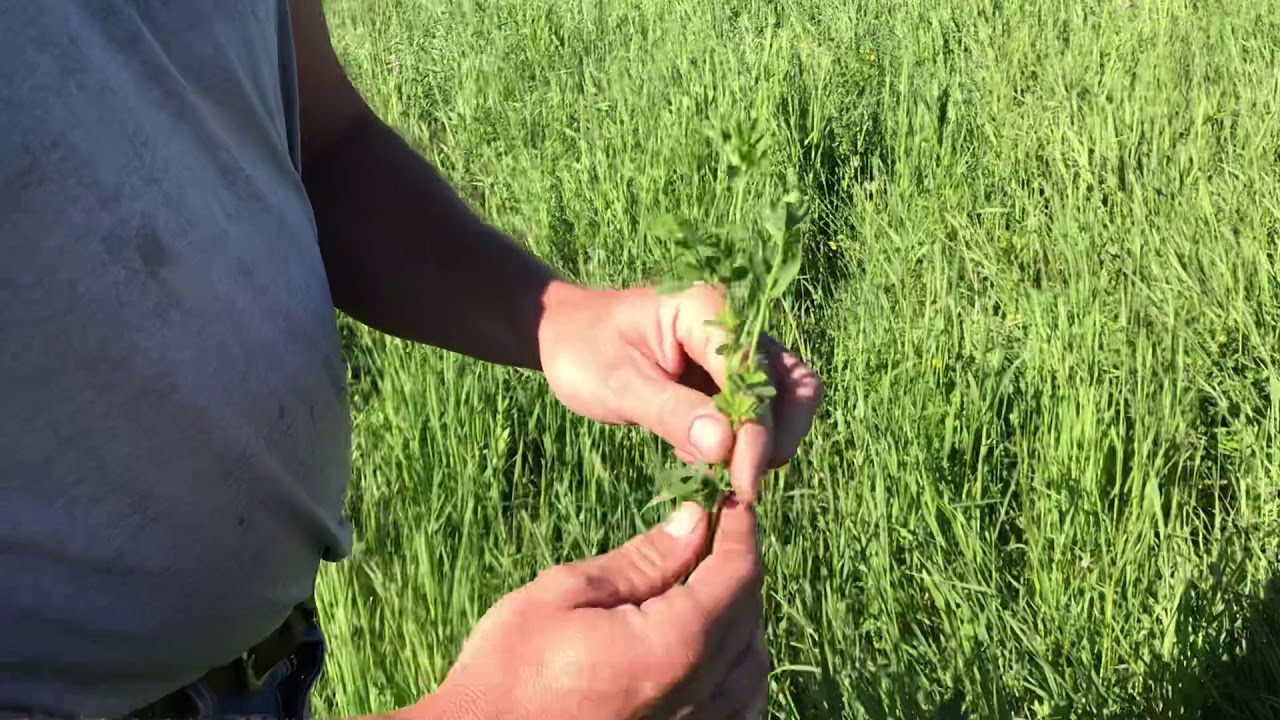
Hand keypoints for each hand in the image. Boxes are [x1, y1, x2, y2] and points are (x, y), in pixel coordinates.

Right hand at [406, 501, 769, 719]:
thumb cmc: (511, 668)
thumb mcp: (567, 594)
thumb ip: (642, 561)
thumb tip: (694, 522)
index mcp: (676, 644)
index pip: (738, 575)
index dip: (739, 529)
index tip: (728, 501)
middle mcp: (700, 692)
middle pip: (751, 618)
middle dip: (738, 568)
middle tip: (710, 535)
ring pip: (754, 667)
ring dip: (743, 621)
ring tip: (706, 589)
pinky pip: (738, 709)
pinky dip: (737, 675)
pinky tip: (711, 655)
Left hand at [537, 282, 823, 500]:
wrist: (566, 337)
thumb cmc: (583, 351)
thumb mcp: (617, 384)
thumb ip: (671, 412)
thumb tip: (725, 446)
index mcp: (706, 311)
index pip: (753, 376)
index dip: (756, 431)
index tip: (742, 482)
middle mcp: (735, 325)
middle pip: (791, 384)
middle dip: (775, 438)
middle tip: (741, 486)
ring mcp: (738, 352)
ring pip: (785, 400)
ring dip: (767, 443)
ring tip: (724, 476)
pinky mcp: (731, 377)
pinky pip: (761, 412)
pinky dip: (747, 443)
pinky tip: (707, 462)